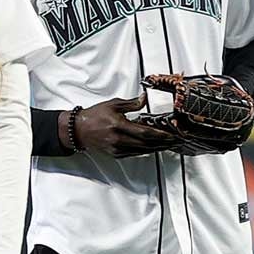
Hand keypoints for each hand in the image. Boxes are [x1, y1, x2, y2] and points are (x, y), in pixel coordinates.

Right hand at [62, 93, 178, 157]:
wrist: (79, 130)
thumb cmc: (94, 116)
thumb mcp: (113, 104)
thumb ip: (131, 103)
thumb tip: (145, 98)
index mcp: (118, 125)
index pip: (144, 132)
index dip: (160, 135)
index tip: (171, 135)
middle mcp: (118, 139)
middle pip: (146, 144)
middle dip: (162, 143)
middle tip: (174, 141)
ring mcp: (117, 149)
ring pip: (142, 151)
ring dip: (156, 148)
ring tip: (167, 145)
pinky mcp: (115, 154)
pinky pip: (134, 154)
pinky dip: (145, 151)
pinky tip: (153, 148)